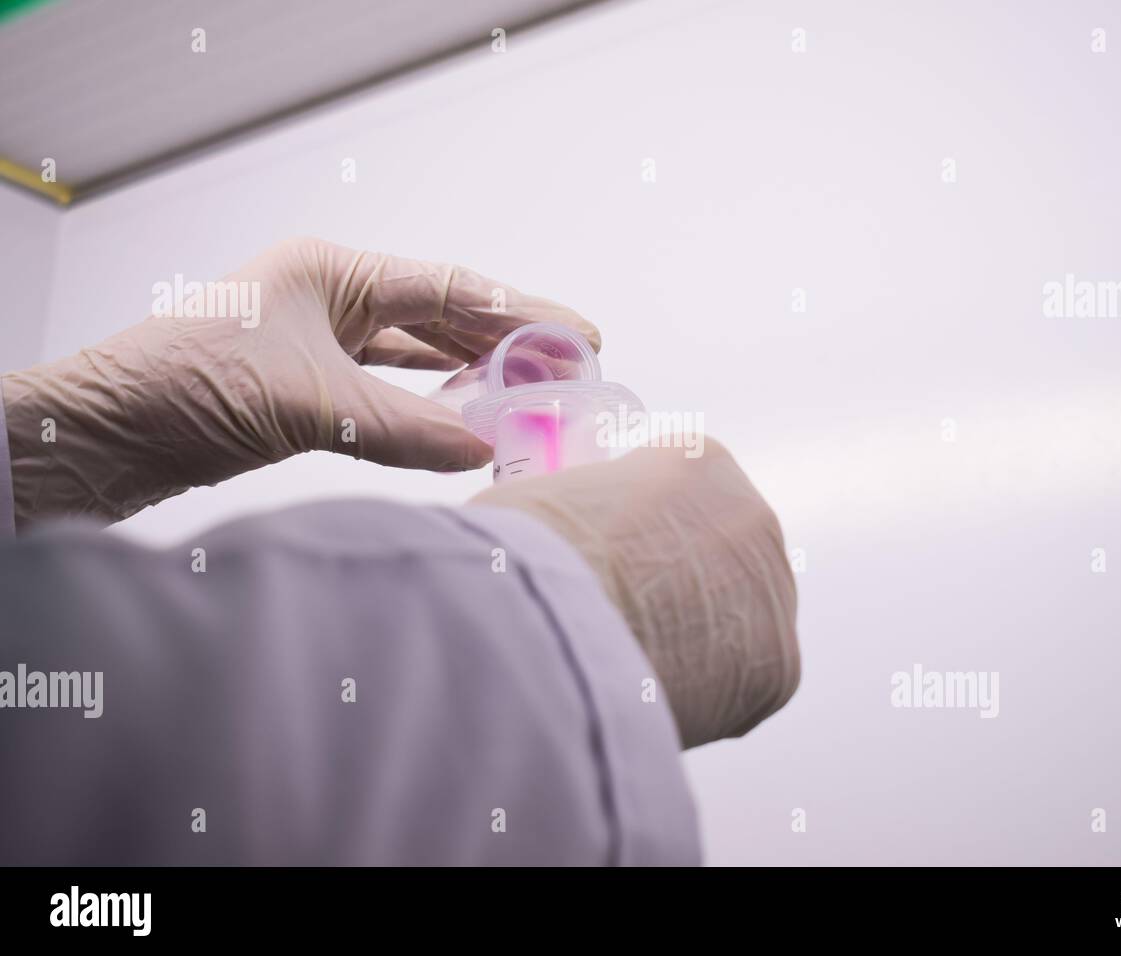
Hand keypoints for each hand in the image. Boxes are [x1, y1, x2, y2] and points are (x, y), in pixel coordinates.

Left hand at [1, 237, 597, 529]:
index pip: (454, 290)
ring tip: (533, 398)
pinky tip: (465, 420)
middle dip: (509, 345)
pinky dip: (430, 406)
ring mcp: (322, 339)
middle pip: (445, 317)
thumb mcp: (309, 402)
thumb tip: (487, 449)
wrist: (106, 432)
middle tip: (572, 373)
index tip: (582, 335)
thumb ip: (404, 428)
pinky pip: (391, 390)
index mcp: (337, 271)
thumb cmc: (186, 387)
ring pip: (421, 356)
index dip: (524, 314)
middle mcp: (335, 297)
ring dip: (473, 377)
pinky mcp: (309, 384)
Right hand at [470, 439, 799, 747]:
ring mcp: (773, 591)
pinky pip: (740, 687)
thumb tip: (558, 545)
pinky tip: (652, 701)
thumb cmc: (529, 553)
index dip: (634, 534)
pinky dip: (702, 700)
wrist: (552, 622)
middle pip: (714, 558)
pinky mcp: (778, 667)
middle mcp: (753, 515)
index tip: (604, 563)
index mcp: (698, 458)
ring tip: (628, 669)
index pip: (679, 495)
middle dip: (671, 590)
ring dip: (690, 645)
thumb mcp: (540, 500)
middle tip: (617, 623)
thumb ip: (575, 512)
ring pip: (732, 624)